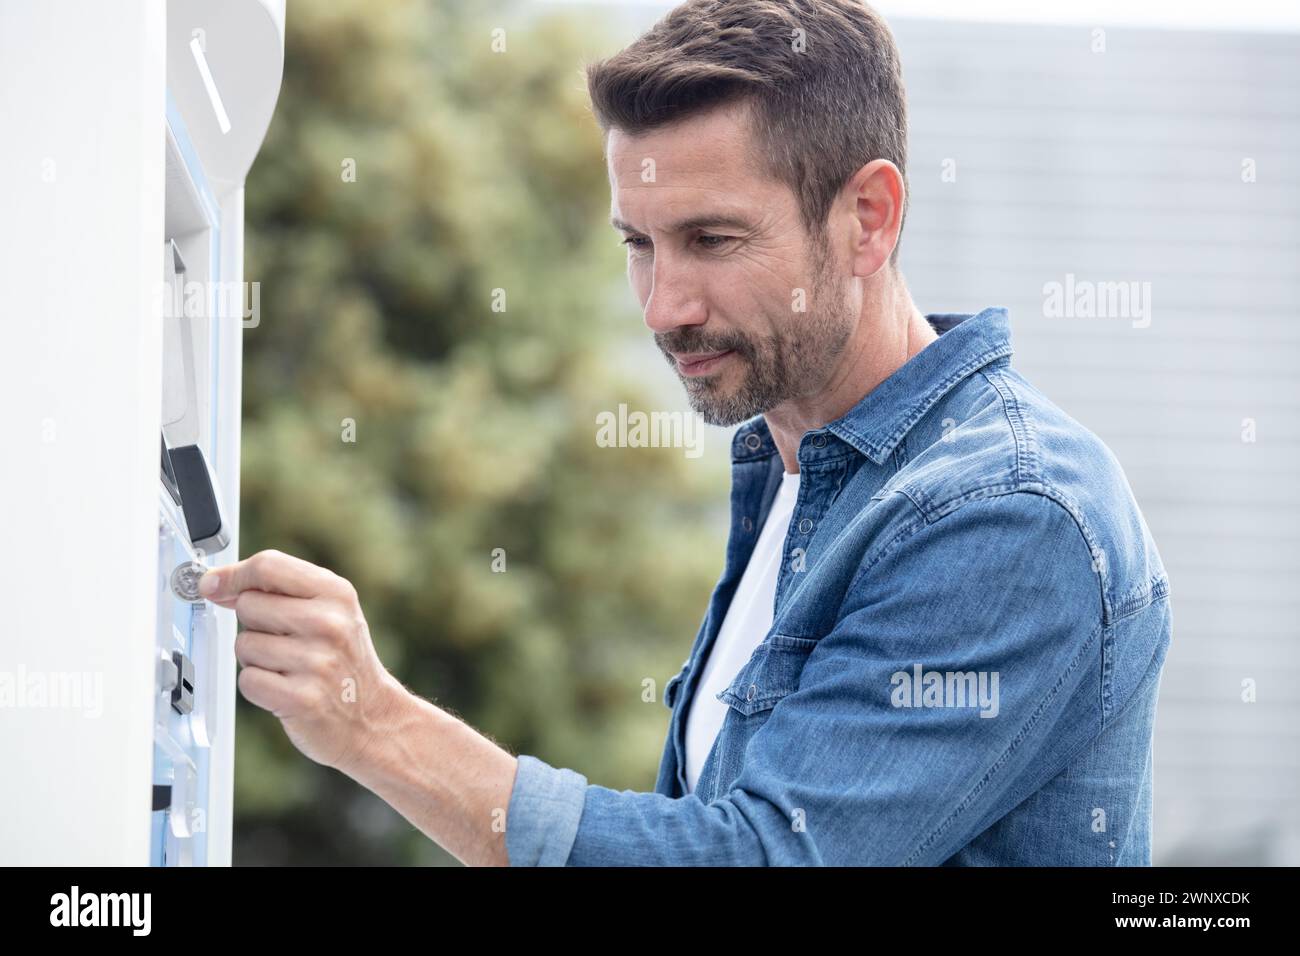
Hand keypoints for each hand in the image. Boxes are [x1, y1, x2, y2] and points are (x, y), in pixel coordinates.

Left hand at [199, 549, 405, 774]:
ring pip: (244, 645)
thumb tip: (214, 584)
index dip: (232, 575)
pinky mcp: (303, 698)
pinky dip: (258, 687)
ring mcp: (318, 662)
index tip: (213, 585)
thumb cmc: (341, 659)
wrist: (371, 715)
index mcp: (337, 593)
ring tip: (288, 667)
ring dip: (256, 659)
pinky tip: (285, 689)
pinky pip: (248, 681)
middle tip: (283, 640)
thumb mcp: (329, 610)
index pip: (268, 566)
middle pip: (248, 605)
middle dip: (253, 623)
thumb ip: (278, 590)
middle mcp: (330, 623)